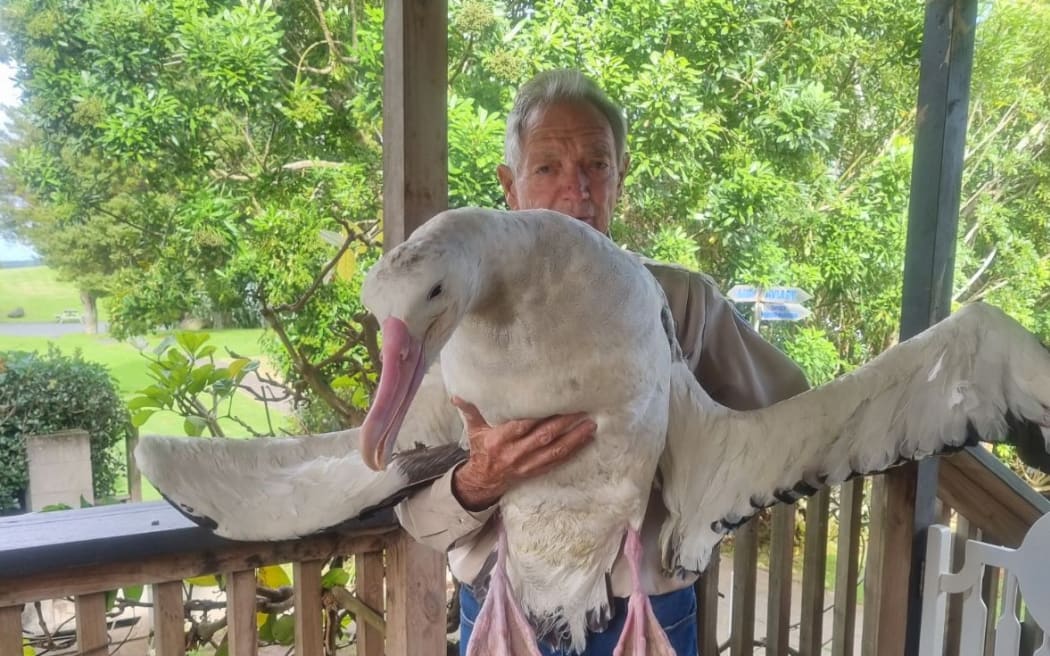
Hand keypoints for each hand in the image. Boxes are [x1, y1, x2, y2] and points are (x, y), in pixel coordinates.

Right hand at [450, 396, 596, 510]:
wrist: (483, 480)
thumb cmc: (481, 450)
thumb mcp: (474, 430)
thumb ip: (470, 410)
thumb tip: (457, 395)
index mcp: (500, 440)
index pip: (522, 425)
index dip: (539, 416)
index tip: (554, 402)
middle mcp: (515, 453)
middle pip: (543, 437)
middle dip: (564, 424)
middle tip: (581, 410)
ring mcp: (528, 464)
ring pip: (555, 451)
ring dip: (574, 439)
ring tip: (591, 425)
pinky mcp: (537, 471)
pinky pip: (558, 461)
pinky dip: (573, 451)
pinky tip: (586, 440)